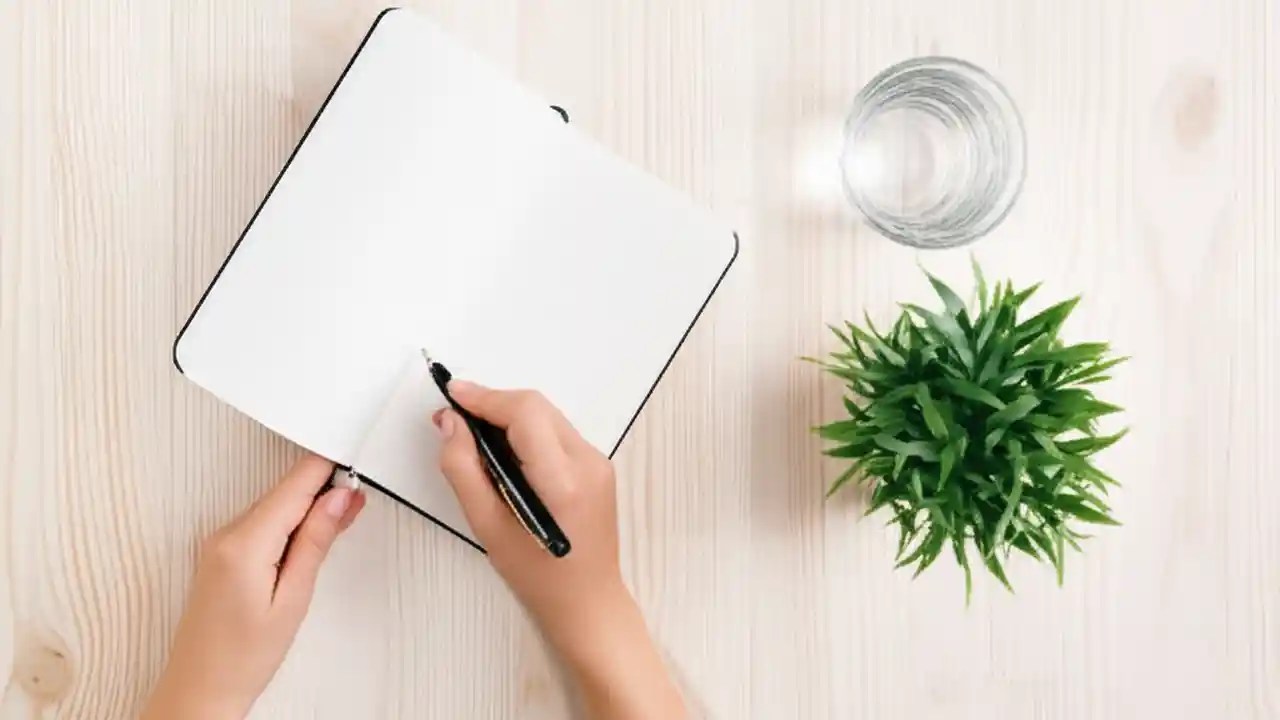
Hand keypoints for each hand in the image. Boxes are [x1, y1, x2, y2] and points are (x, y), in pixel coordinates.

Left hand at [142, 454, 366, 719]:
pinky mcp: (219, 553)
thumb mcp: (293, 598)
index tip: (355, 464)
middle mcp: (224, 536)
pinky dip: (288, 526)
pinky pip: (261, 523)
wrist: (200, 692)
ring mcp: (217, 543)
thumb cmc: (242, 659)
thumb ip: (316, 541)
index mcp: (244, 544)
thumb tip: (338, 499)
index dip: (328, 469)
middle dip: (323, 492)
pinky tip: (305, 543)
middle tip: (355, 504)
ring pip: (274, 506)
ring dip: (306, 510)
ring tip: (336, 526)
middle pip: (284, 491)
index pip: (294, 485)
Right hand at [436, 383, 684, 718]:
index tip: (451, 394)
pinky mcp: (598, 467)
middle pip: (537, 408)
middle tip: (454, 419)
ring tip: (473, 436)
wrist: (587, 602)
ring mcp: (598, 463)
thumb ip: (464, 469)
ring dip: (510, 417)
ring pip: (547, 417)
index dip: (485, 397)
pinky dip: (528, 432)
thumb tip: (450, 423)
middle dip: (493, 404)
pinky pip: (557, 433)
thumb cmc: (537, 576)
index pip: (524, 413)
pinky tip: (504, 453)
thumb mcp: (487, 525)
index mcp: (563, 480)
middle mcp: (588, 463)